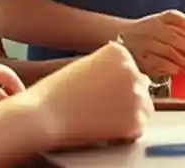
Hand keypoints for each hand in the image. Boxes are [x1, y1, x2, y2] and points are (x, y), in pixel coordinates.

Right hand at [22, 41, 153, 147]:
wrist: (42, 117)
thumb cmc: (54, 94)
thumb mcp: (84, 68)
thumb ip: (107, 70)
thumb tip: (126, 82)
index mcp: (119, 52)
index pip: (128, 68)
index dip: (112, 84)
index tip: (96, 91)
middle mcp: (132, 69)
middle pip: (139, 85)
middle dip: (124, 96)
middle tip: (98, 107)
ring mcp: (136, 96)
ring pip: (142, 106)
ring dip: (127, 113)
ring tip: (99, 118)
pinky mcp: (135, 122)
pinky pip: (138, 127)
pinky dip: (124, 132)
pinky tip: (103, 129)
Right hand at [117, 10, 184, 79]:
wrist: (120, 37)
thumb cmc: (150, 33)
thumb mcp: (165, 26)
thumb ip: (183, 33)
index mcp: (161, 18)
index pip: (179, 20)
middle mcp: (151, 28)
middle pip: (174, 37)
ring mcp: (143, 42)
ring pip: (168, 51)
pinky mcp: (137, 58)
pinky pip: (157, 63)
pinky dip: (169, 67)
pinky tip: (178, 72)